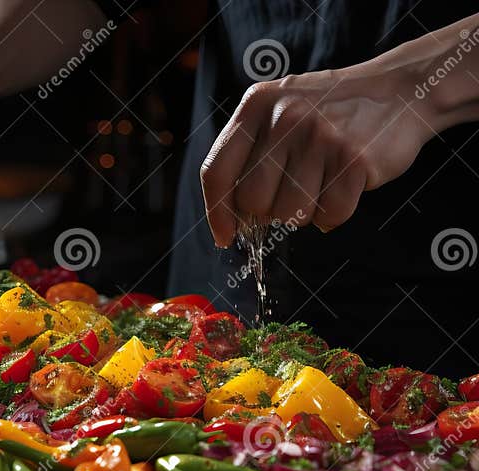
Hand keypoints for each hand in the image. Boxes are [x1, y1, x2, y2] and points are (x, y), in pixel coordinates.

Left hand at [200, 68, 433, 246]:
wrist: (400, 89)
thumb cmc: (329, 112)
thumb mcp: (279, 111)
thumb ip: (249, 153)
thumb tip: (230, 218)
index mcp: (256, 106)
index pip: (216, 171)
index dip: (216, 212)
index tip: (224, 236)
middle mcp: (284, 117)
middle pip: (252, 201)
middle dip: (269, 211)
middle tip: (292, 193)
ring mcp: (320, 137)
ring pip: (290, 214)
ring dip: (305, 212)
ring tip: (321, 183)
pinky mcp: (354, 159)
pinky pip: (330, 215)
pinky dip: (335, 214)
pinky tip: (343, 187)